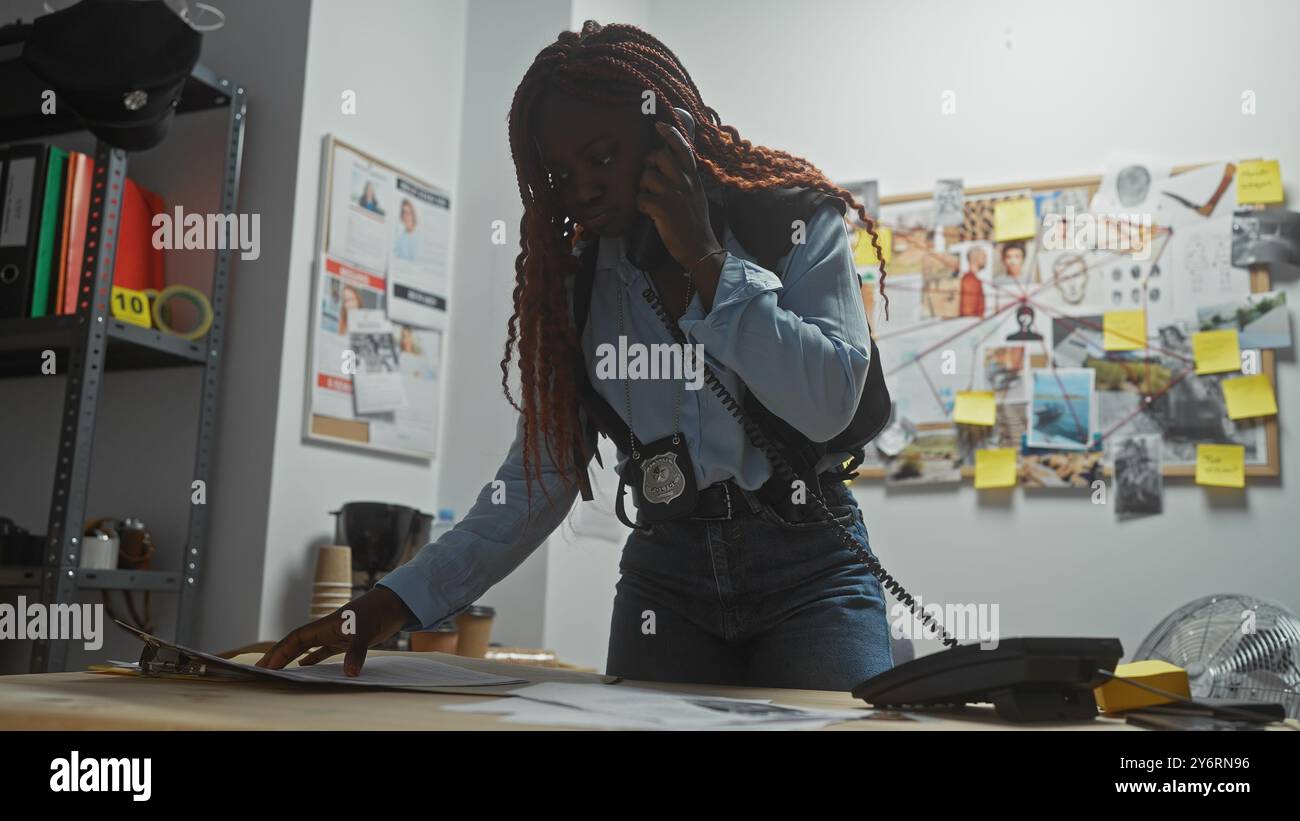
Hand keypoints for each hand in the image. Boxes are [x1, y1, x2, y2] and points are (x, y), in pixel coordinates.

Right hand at [255, 585, 415, 676]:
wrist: (393, 604)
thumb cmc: (377, 612)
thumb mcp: (365, 632)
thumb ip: (356, 653)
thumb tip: (350, 674)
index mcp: (323, 626)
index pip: (294, 640)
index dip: (279, 653)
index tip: (265, 666)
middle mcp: (325, 630)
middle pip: (295, 645)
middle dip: (277, 657)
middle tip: (260, 671)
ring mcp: (334, 635)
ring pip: (306, 649)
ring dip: (292, 660)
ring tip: (276, 672)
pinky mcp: (345, 640)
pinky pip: (323, 652)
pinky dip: (312, 660)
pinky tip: (306, 669)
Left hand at [637, 120, 722, 271]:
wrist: (700, 248)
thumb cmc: (695, 222)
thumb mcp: (696, 194)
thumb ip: (686, 178)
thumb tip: (672, 163)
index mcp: (693, 178)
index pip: (683, 148)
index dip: (670, 133)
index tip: (659, 124)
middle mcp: (685, 182)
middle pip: (660, 156)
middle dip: (649, 163)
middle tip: (649, 177)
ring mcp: (674, 195)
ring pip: (647, 176)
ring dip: (643, 187)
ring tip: (649, 198)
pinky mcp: (663, 209)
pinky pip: (642, 197)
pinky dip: (641, 205)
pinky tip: (648, 212)